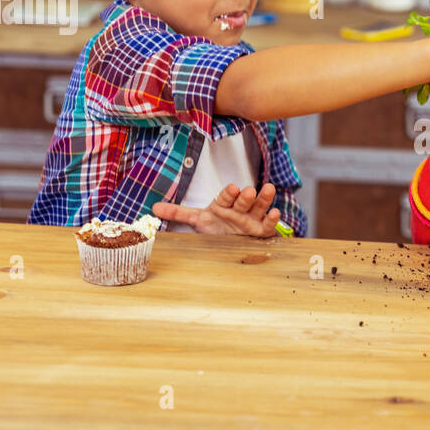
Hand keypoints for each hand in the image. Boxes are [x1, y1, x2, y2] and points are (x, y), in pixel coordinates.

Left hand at [152, 182, 281, 235]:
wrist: (232, 241)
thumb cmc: (216, 226)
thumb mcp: (198, 220)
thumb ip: (178, 213)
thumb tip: (153, 208)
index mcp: (224, 204)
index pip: (225, 197)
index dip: (229, 194)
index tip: (232, 188)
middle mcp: (239, 209)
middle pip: (243, 200)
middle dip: (246, 196)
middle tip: (248, 190)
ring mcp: (251, 219)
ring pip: (259, 206)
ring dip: (264, 198)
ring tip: (269, 189)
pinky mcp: (261, 230)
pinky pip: (268, 225)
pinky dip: (272, 219)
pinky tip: (276, 213)